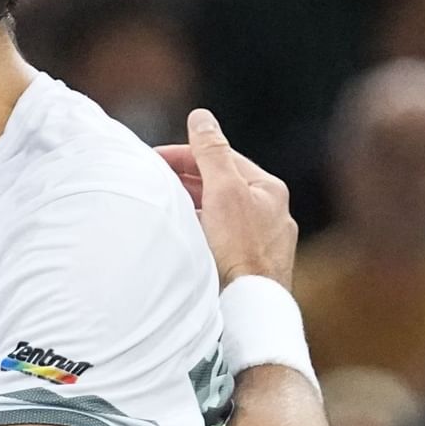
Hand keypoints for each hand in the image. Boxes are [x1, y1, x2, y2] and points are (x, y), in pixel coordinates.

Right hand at [155, 109, 297, 289]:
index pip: (222, 158)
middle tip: (152, 180)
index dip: (185, 153)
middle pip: (221, 184)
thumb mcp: (223, 191)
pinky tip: (184, 239)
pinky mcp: (251, 265)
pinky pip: (221, 237)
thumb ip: (212, 152)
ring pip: (220, 212)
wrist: (249, 308)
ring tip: (164, 207)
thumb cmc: (239, 249)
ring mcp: (263, 242)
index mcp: (269, 190)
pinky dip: (200, 230)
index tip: (152, 158)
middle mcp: (271, 214)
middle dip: (186, 178)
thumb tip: (201, 117)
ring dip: (192, 205)